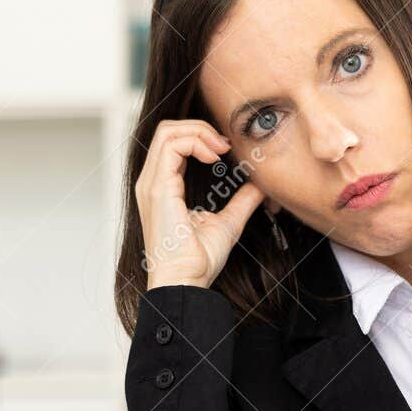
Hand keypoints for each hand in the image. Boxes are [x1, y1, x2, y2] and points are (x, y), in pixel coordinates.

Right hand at [137, 118, 266, 290]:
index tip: (227, 150)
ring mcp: (151, 184)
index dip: (201, 137)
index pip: (173, 143)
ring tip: (221, 148)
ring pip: (166, 131)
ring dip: (198, 132)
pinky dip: (195, 142)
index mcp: (162, 187)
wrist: (185, 282)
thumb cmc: (198, 261)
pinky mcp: (157, 189)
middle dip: (199, 128)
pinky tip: (214, 157)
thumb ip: (242, 200)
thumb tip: (260, 185)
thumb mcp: (228, 222)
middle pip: (167, 130)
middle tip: (225, 144)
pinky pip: (171, 146)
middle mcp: (151, 182)